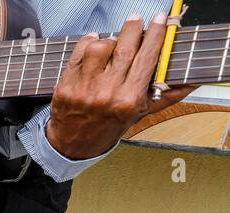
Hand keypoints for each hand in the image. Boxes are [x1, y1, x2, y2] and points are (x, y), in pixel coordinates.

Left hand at [46, 14, 194, 160]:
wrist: (74, 145)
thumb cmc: (110, 125)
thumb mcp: (140, 113)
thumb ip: (167, 96)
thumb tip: (193, 82)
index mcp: (129, 99)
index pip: (147, 58)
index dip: (155, 35)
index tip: (160, 20)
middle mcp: (107, 94)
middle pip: (125, 48)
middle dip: (133, 28)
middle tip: (136, 20)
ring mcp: (84, 90)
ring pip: (100, 47)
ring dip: (109, 39)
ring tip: (113, 42)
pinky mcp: (66, 86)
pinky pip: (78, 54)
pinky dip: (87, 42)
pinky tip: (93, 42)